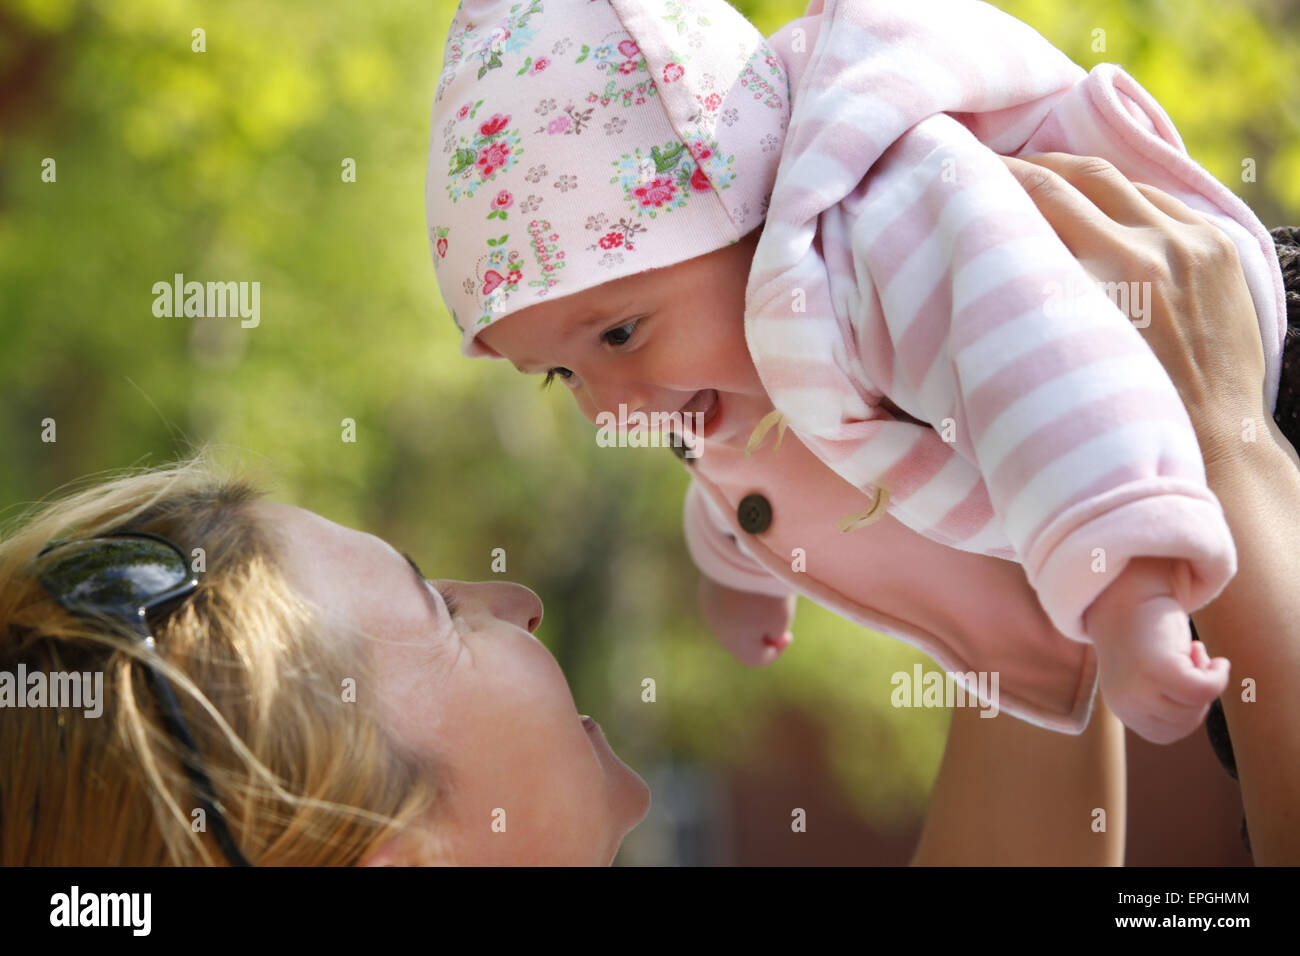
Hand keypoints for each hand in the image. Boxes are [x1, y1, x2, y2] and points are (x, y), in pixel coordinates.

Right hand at [697, 576, 796, 666]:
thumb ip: (773, 632)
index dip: (777, 651)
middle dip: (761, 631)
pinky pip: (725, 602)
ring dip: (748, 613)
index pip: (757, 659)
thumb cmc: (766, 590)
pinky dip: (739, 598)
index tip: (789, 634)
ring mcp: (710, 607)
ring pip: (733, 620)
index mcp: (736, 642)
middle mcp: (718, 628)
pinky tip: (750, 582)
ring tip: (763, 593)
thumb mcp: (781, 617)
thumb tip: (763, 631)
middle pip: (742, 641)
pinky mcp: (707, 588)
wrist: (740, 553)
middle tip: (777, 613)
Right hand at [1000, 151, 1272, 470]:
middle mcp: (1149, 250)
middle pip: (1073, 177)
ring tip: (1039, 181)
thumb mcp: (1055, 360)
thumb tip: (983, 257)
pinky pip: (1159, 202)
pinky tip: (1097, 211)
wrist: (1212, 442)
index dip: (994, 177)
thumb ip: (1024, 303)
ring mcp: (1191, 244)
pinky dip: (1121, 200)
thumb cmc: (1114, 420)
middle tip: (989, 167)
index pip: (1037, 197)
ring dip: (1073, 177)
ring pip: (1118, 182)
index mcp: (1100, 281)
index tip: (963, 174)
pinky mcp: (1219, 247)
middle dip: (1027, 166)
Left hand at [1084, 558, 1229, 744]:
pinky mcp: (1157, 671)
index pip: (1168, 734)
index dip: (1185, 708)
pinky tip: (1207, 652)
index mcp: (1122, 709)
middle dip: (1197, 693)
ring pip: (1197, 705)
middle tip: (1185, 658)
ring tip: (1186, 650)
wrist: (1125, 592)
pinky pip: (1206, 689)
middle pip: (1186, 722)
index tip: (1180, 677)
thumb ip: (1163, 702)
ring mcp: (1139, 689)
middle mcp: (1125, 704)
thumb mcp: (1148, 678)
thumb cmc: (1143, 633)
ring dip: (1204, 676)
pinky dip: (1217, 673)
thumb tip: (1192, 714)